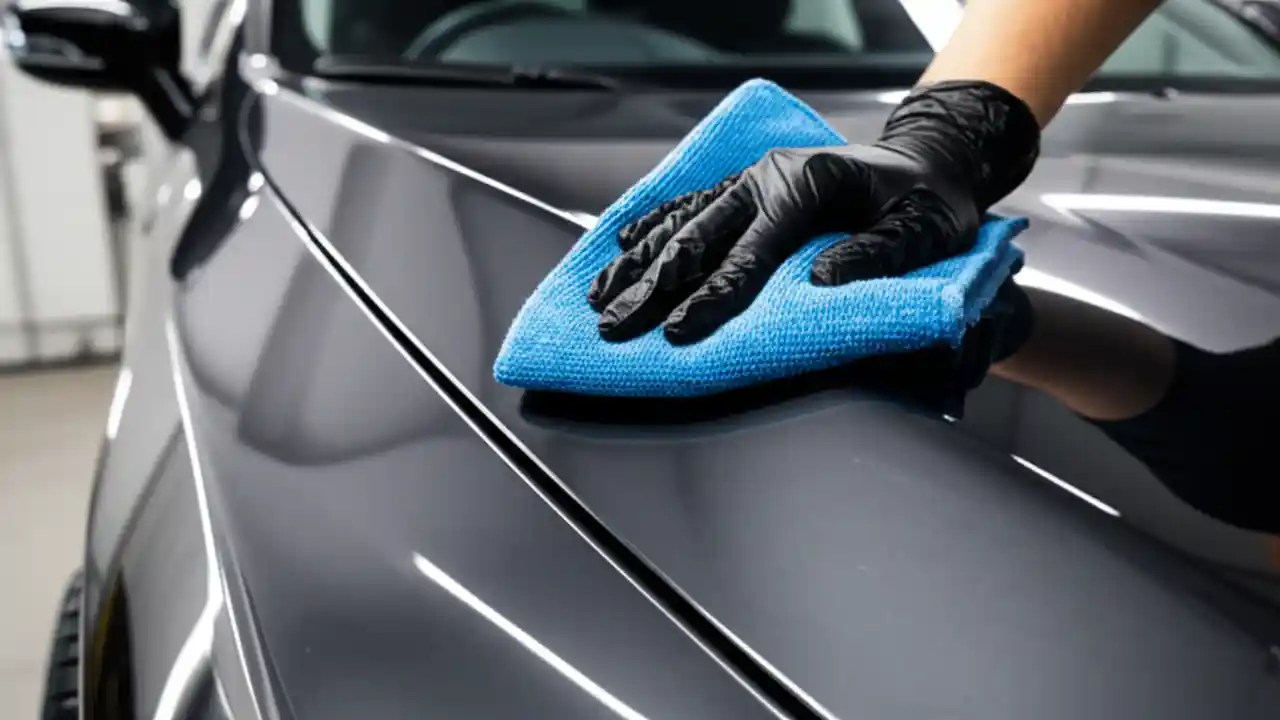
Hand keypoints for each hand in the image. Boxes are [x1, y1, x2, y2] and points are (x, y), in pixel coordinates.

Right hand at [587, 81, 1040, 344]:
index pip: (750, 252)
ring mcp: (753, 179)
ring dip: (639, 262)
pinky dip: (654, 227)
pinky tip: (622, 246)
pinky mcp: (748, 188)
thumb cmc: (929, 202)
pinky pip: (691, 207)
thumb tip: (822, 281)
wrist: (931, 163)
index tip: (678, 332)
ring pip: (683, 223)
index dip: (712, 296)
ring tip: (600, 296)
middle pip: (699, 238)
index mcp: (807, 183)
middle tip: (616, 326)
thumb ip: (877, 255)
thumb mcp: (924, 230)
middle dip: (652, 287)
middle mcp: (769, 176)